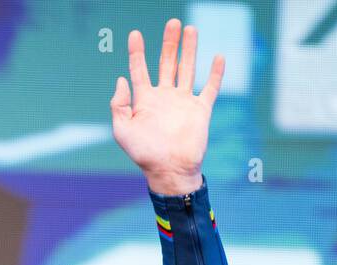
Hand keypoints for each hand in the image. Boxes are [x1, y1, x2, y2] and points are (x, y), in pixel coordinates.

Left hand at [111, 19, 223, 194]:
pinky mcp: (201, 110)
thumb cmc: (144, 154)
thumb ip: (118, 105)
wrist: (170, 171)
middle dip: (169, 43)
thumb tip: (121, 79)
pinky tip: (218, 57)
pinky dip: (216, 74)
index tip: (135, 34)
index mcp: (145, 100)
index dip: (137, 52)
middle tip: (172, 22)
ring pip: (187, 69)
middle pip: (167, 63)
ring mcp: (183, 102)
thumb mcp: (122, 130)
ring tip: (190, 29)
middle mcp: (165, 97)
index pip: (140, 70)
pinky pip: (210, 88)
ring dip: (189, 50)